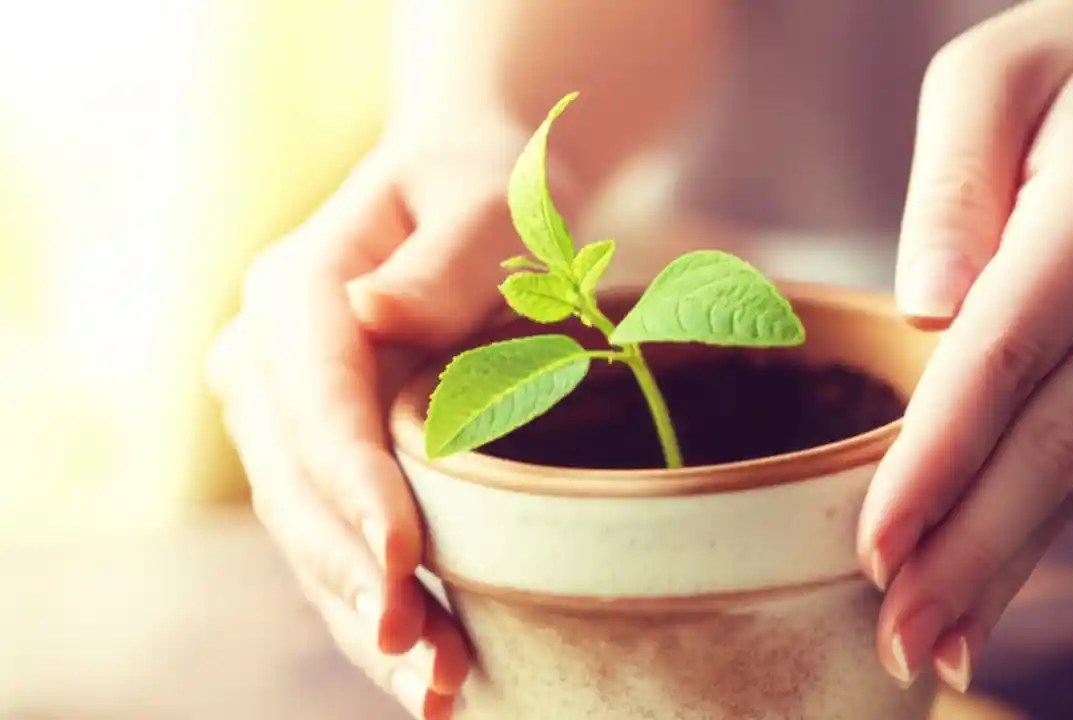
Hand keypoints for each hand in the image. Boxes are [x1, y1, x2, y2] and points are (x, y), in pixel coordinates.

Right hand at [206, 126, 567, 715]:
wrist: (464, 194)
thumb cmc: (481, 189)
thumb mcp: (482, 198)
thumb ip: (440, 258)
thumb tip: (374, 314)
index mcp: (294, 291)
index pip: (315, 402)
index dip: (354, 487)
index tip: (405, 560)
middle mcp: (268, 362)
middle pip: (297, 488)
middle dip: (357, 578)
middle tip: (428, 658)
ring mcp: (285, 418)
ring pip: (308, 535)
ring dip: (366, 617)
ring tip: (437, 692)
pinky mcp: (319, 460)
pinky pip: (336, 543)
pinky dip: (376, 608)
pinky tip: (426, 672)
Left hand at [857, 0, 1072, 691]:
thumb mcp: (991, 76)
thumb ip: (952, 183)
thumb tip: (925, 308)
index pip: (1004, 360)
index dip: (937, 461)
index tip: (873, 544)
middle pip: (1048, 447)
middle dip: (968, 554)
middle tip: (895, 640)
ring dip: (1000, 572)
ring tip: (927, 652)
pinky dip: (1033, 541)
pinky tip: (983, 602)